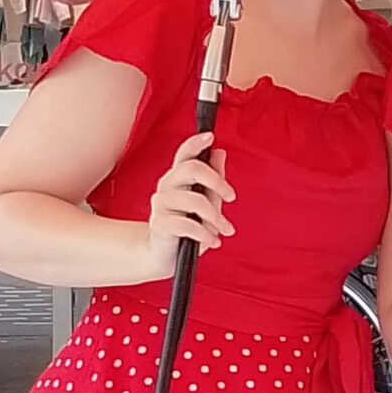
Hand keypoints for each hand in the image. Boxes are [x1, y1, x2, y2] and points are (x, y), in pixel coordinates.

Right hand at [145, 130, 234, 275]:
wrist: (166, 255)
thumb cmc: (188, 227)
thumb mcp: (206, 203)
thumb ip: (213, 180)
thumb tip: (219, 152)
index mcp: (178, 177)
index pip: (184, 154)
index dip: (195, 143)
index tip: (211, 136)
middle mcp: (167, 185)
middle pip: (192, 169)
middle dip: (218, 182)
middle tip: (232, 198)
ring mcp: (161, 203)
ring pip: (195, 200)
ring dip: (216, 218)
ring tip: (225, 230)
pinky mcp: (160, 223)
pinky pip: (188, 225)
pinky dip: (206, 235)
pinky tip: (213, 242)